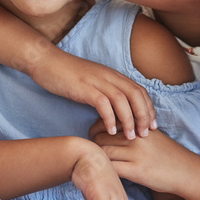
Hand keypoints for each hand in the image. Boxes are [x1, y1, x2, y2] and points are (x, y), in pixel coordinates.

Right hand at [31, 48, 155, 140]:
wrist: (47, 62)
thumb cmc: (67, 75)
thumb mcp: (93, 82)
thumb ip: (105, 92)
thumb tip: (115, 111)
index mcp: (113, 75)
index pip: (140, 91)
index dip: (149, 109)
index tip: (152, 126)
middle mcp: (109, 76)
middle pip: (136, 95)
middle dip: (144, 116)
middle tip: (145, 135)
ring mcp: (97, 81)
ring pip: (122, 100)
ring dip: (129, 120)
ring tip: (130, 137)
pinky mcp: (84, 88)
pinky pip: (102, 104)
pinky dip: (110, 118)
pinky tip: (111, 131)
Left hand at [89, 121, 194, 194]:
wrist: (186, 170)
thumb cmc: (168, 154)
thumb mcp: (151, 135)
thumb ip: (133, 128)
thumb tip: (111, 127)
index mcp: (139, 124)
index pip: (107, 120)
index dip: (96, 128)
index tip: (96, 136)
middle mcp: (136, 136)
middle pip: (101, 135)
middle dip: (93, 143)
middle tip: (93, 151)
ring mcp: (136, 154)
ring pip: (103, 151)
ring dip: (97, 158)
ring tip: (98, 163)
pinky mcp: (136, 171)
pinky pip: (111, 168)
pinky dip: (104, 170)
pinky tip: (106, 174)